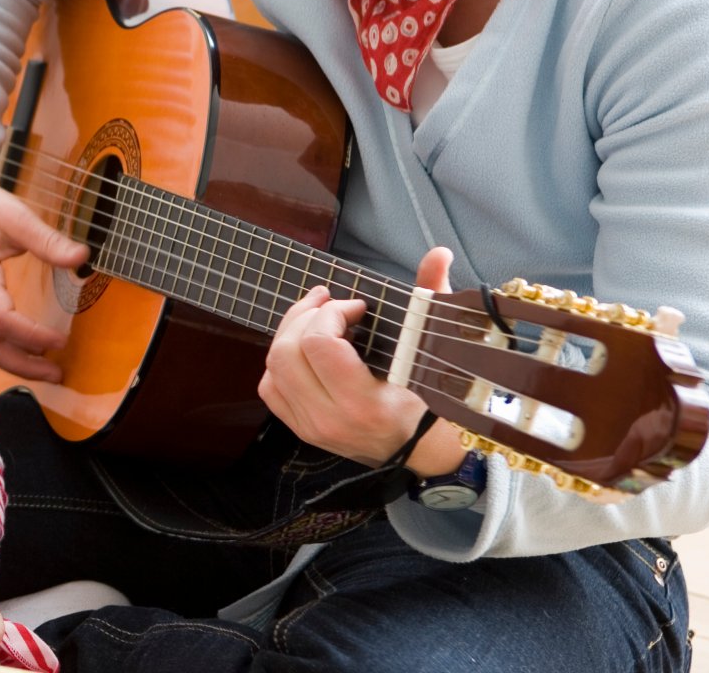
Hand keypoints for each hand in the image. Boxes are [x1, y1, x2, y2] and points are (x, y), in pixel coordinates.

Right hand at [0, 158, 86, 379]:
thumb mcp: (17, 217)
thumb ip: (48, 240)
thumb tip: (83, 258)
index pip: (0, 318)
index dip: (30, 335)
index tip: (61, 339)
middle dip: (22, 365)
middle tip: (57, 373)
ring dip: (13, 364)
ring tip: (47, 371)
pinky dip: (3, 353)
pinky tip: (27, 354)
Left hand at [258, 246, 468, 476]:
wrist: (426, 454)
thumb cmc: (436, 403)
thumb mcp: (434, 353)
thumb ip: (431, 300)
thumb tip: (438, 254)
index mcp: (364, 404)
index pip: (319, 345)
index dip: (331, 313)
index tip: (357, 306)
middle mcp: (330, 419)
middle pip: (287, 352)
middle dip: (304, 315)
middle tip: (328, 300)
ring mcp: (311, 426)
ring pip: (273, 367)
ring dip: (289, 332)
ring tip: (314, 314)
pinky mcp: (302, 429)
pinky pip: (271, 387)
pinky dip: (282, 360)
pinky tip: (303, 346)